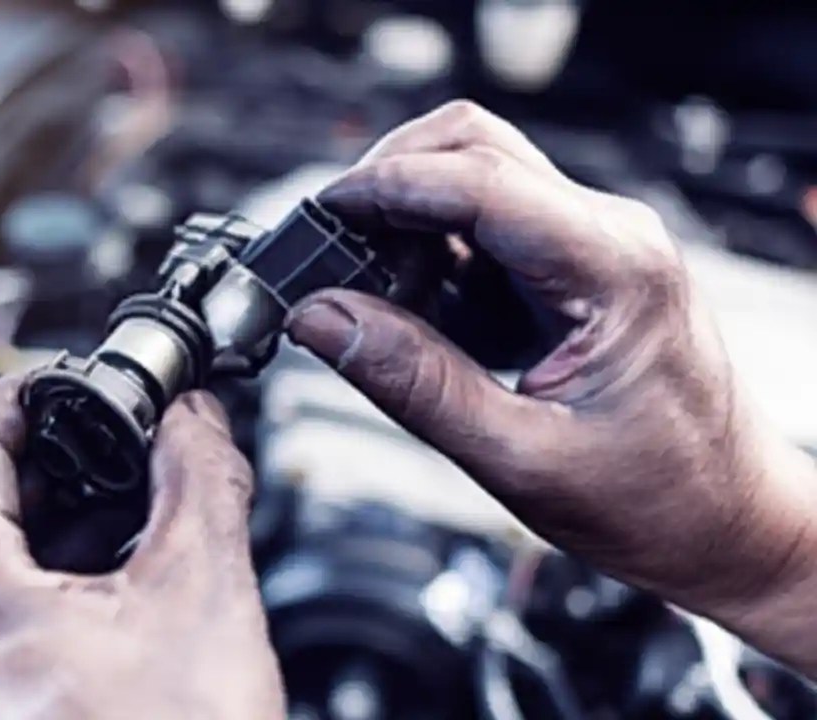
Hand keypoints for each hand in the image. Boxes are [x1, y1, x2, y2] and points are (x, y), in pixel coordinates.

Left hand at [0, 376, 284, 719]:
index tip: (58, 381)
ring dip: (36, 521)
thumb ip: (197, 481)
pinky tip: (103, 588)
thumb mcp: (202, 596)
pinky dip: (36, 582)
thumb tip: (193, 423)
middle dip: (33, 459)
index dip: (14, 397)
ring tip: (110, 504)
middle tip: (95, 436)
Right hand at [287, 100, 816, 674]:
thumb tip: (321, 319)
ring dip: (408, 225)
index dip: (385, 187)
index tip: (319, 218)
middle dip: (389, 186)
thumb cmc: (658, 500)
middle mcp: (609, 235)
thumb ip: (413, 382)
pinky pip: (486, 230)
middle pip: (473, 149)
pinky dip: (434, 257)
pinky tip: (419, 319)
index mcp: (613, 269)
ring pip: (474, 182)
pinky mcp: (574, 268)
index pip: (479, 180)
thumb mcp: (519, 457)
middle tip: (329, 250)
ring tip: (371, 299)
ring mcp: (594, 245)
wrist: (729, 521)